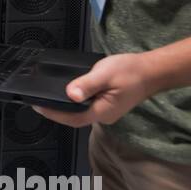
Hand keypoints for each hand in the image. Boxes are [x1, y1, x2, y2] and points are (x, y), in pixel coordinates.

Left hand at [31, 53, 157, 127]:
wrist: (153, 71)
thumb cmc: (131, 71)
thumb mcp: (105, 74)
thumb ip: (87, 85)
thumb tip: (70, 94)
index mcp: (102, 112)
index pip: (72, 118)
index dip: (53, 114)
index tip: (37, 106)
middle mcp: (104, 116)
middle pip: (75, 117)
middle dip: (57, 112)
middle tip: (39, 101)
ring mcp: (107, 112)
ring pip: (82, 112)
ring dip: (66, 107)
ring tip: (49, 97)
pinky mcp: (109, 105)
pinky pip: (89, 106)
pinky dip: (77, 101)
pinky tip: (70, 93)